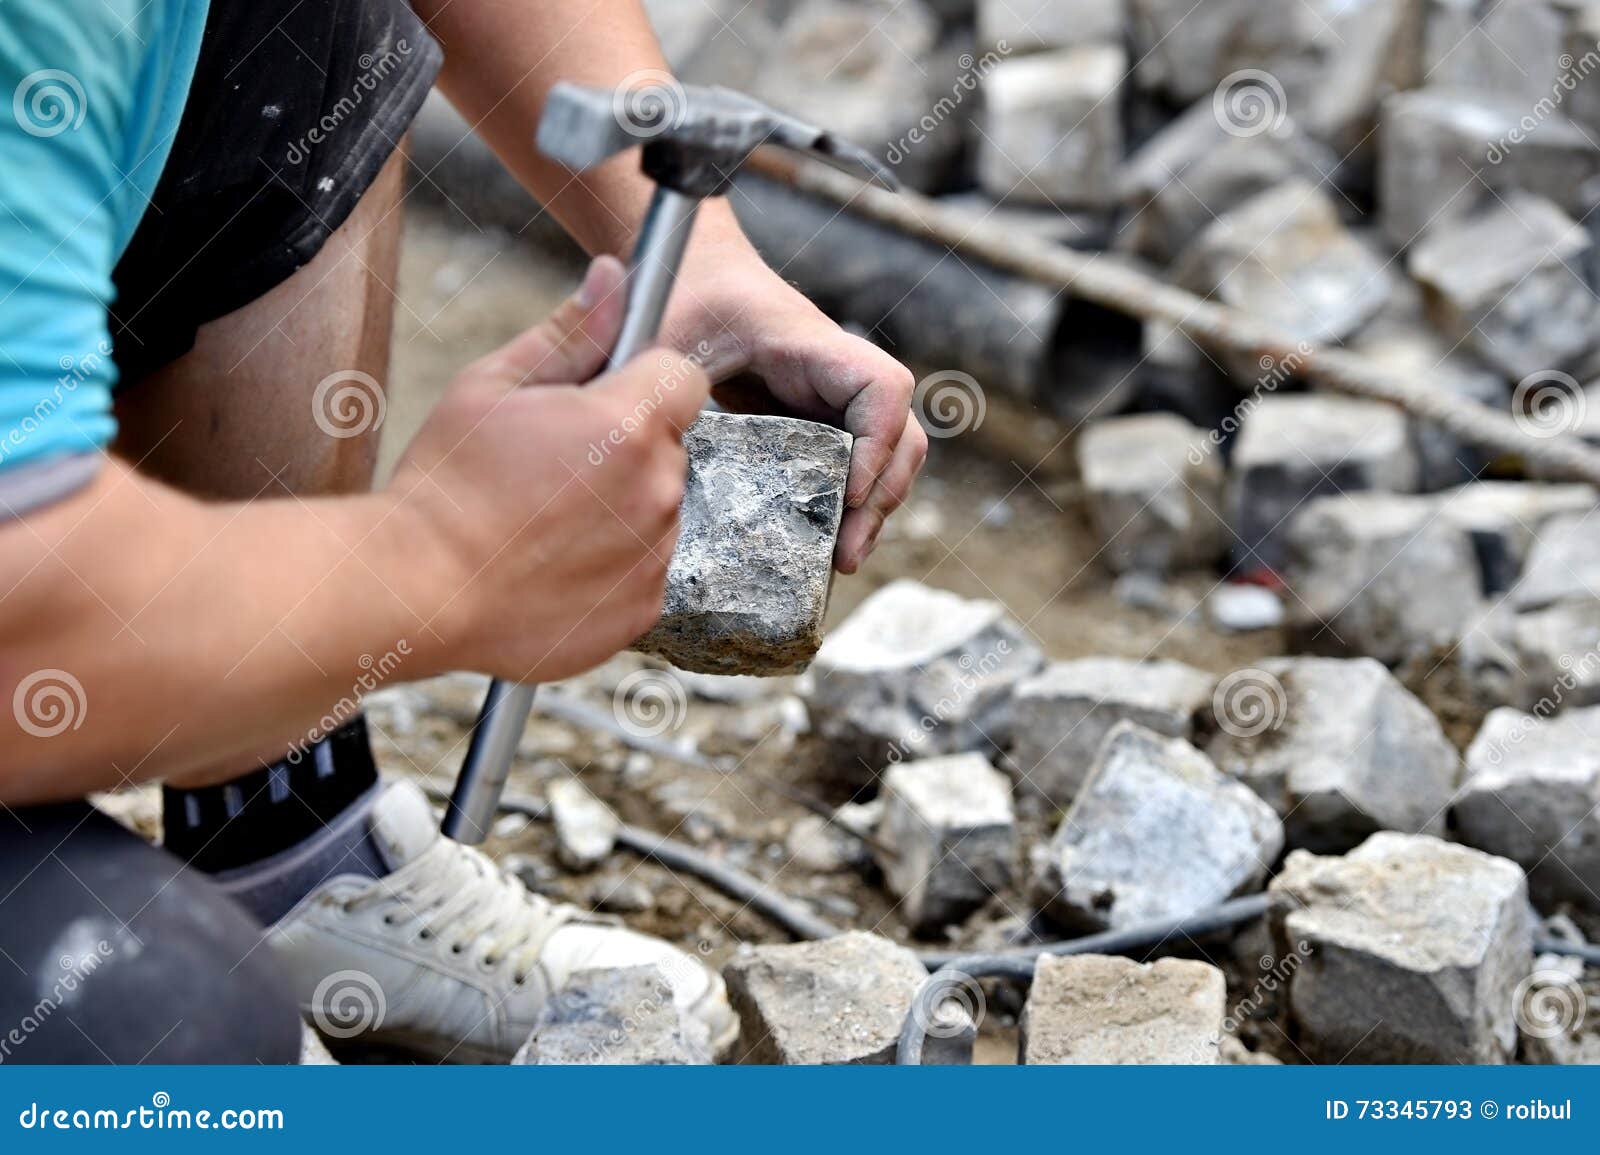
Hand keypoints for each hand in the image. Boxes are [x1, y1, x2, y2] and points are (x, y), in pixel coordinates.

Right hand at [389, 256, 709, 681]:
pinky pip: (645, 567)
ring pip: (658, 507)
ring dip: (621, 505)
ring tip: (546, 519)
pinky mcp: (643, 609)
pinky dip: (612, 564)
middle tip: (553, 465)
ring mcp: (653, 555)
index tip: (603, 398)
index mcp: (627, 425)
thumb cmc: (446, 483)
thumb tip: (613, 275)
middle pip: (669, 445)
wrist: (418, 590)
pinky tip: (552, 563)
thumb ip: (570, 332)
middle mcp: (656, 490)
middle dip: (626, 445)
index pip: (683, 376)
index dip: (645, 380)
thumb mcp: (493, 385)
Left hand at [664, 234, 926, 573]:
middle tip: (845, 556)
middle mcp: (835, 372)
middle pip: (902, 433)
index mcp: (807, 344)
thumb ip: (644, 371)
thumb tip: (625, 421)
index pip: (881, 387)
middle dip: (883, 496)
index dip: (877, 443)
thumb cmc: (677, 293)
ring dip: (876, 506)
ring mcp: (833, 397)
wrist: (693, 271)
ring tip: (841, 560)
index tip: (846, 493)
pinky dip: (853, 502)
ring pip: (889, 453)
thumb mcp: (660, 331)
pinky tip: (824, 542)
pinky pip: (857, 461)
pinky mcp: (817, 420)